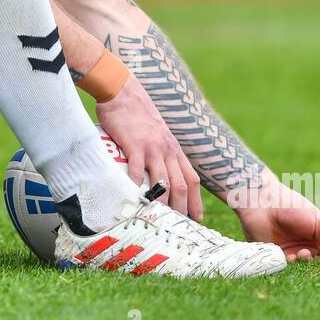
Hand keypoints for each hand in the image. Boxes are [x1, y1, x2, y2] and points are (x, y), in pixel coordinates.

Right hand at [95, 76, 201, 219]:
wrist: (123, 91)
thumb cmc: (137, 114)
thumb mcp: (157, 133)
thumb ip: (160, 151)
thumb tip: (158, 171)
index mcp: (175, 149)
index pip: (192, 179)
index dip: (196, 201)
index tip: (196, 219)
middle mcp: (168, 150)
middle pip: (181, 186)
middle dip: (181, 210)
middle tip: (177, 227)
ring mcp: (152, 148)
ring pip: (163, 182)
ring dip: (161, 204)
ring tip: (156, 220)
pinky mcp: (134, 144)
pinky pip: (137, 170)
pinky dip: (136, 187)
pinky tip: (132, 199)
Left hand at [233, 172, 319, 262]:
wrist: (261, 202)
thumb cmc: (292, 206)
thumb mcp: (318, 222)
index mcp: (319, 240)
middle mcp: (305, 249)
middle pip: (317, 268)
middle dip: (317, 265)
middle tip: (310, 254)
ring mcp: (289, 255)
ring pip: (302, 271)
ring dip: (303, 265)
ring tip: (300, 253)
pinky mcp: (274, 258)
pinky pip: (284, 270)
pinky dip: (288, 267)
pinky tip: (287, 256)